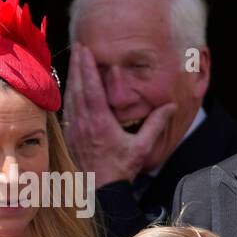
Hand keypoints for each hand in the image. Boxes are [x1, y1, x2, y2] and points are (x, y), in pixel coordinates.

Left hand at [63, 44, 174, 186]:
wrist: (99, 190)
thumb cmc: (120, 169)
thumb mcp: (142, 147)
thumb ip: (155, 125)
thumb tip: (170, 106)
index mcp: (99, 123)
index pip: (91, 89)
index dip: (87, 68)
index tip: (85, 51)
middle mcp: (83, 124)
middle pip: (78, 88)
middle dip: (78, 66)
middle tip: (79, 47)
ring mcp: (73, 130)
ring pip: (70, 98)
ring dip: (72, 78)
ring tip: (75, 61)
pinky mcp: (69, 136)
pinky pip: (67, 110)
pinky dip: (68, 95)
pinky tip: (70, 87)